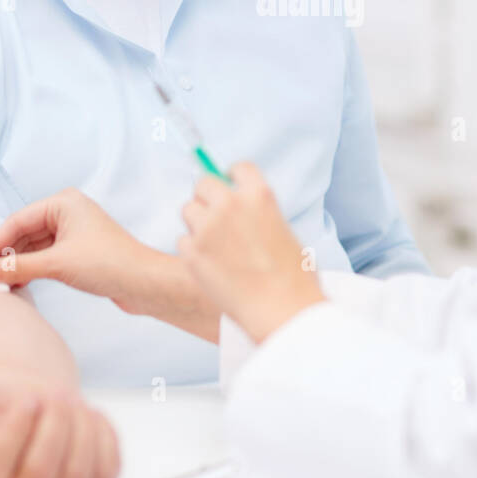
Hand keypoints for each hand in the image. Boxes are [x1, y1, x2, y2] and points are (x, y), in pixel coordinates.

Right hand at [0, 189, 220, 339]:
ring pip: (32, 247)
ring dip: (14, 265)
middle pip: (23, 233)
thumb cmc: (108, 264)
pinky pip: (44, 257)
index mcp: (64, 203)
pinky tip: (14, 285)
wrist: (144, 284)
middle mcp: (67, 212)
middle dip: (2, 255)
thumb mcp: (56, 265)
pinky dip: (29, 269)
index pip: (18, 221)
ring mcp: (72, 232)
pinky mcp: (76, 251)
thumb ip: (17, 268)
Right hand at [0, 369, 120, 477]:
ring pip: (81, 470)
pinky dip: (102, 433)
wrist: (31, 410)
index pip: (0, 464)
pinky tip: (85, 419)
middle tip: (49, 396)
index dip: (18, 426)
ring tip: (65, 405)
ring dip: (80, 425)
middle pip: (47, 471)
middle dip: (54, 422)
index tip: (24, 398)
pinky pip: (108, 463)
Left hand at [178, 162, 325, 341]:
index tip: (231, 187)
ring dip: (198, 223)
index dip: (233, 177)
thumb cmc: (293, 277)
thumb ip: (259, 213)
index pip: (237, 167)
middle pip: (203, 183)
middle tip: (217, 216)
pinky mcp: (192, 255)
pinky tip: (211, 265)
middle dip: (208, 197)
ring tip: (216, 245)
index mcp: (259, 195)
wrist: (282, 310)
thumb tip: (241, 209)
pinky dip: (193, 250)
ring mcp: (207, 230)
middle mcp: (230, 206)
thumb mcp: (284, 230)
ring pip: (188, 210)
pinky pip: (183, 240)